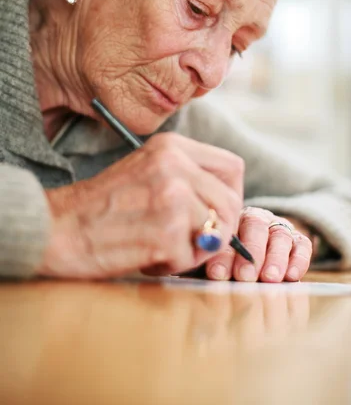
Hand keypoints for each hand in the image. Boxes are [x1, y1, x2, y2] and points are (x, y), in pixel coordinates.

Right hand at [40, 133, 243, 278]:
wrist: (58, 227)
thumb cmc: (102, 204)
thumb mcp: (147, 170)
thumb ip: (187, 177)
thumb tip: (229, 205)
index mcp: (172, 146)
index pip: (233, 167)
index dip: (232, 195)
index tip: (217, 213)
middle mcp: (175, 166)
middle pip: (231, 204)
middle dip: (218, 230)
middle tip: (191, 241)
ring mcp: (171, 198)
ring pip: (216, 233)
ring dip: (193, 250)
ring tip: (162, 247)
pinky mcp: (164, 233)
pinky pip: (191, 258)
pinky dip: (171, 265)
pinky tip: (146, 256)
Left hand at [205, 207, 312, 281]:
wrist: (256, 256)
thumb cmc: (230, 263)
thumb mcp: (220, 262)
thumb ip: (215, 267)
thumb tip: (212, 277)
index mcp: (232, 219)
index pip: (228, 231)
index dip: (223, 254)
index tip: (217, 274)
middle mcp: (257, 219)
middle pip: (256, 226)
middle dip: (251, 254)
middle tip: (245, 276)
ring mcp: (279, 228)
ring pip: (280, 236)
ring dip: (275, 258)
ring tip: (269, 278)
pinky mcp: (299, 240)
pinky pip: (302, 245)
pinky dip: (298, 260)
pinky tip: (291, 276)